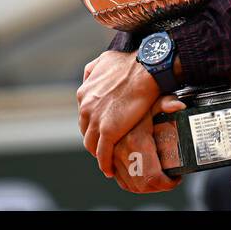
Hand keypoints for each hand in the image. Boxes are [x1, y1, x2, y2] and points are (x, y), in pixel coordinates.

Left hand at [76, 50, 161, 176]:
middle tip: (105, 145)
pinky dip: (105, 163)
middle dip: (93, 139)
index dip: (92, 124)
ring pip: (91, 144)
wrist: (146, 68)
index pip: (84, 115)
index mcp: (85, 93)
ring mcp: (96, 120)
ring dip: (98, 153)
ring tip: (107, 159)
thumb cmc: (131, 62)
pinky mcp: (108, 131)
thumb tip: (89, 75)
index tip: (100, 128)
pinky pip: (103, 153)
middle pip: (85, 131)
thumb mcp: (104, 60)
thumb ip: (93, 70)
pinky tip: (109, 169)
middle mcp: (86, 108)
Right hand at [113, 96, 185, 193]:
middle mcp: (121, 151)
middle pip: (143, 185)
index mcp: (136, 141)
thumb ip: (168, 103)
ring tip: (160, 179)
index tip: (175, 178)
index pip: (153, 176)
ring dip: (147, 187)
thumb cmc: (135, 100)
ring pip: (131, 185)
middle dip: (159, 187)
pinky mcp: (109, 159)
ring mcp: (113, 156)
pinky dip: (133, 183)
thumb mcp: (153, 101)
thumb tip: (180, 106)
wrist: (116, 99)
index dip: (167, 183)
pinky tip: (145, 178)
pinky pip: (121, 180)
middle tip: (169, 180)